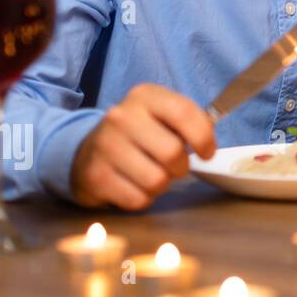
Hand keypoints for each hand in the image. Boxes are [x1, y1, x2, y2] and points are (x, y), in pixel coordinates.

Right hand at [70, 83, 216, 210]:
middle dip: (181, 166)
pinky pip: (138, 199)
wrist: (88, 151)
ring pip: (156, 181)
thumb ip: (189, 121)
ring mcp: (105, 146)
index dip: (203, 137)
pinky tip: (134, 185)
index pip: (183, 113)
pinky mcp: (95, 176)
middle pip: (172, 153)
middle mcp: (121, 117)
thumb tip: (208, 141)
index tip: (207, 152)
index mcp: (144, 96)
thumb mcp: (163, 115)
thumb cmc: (139, 133)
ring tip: (152, 174)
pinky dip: (143, 198)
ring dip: (162, 185)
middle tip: (174, 166)